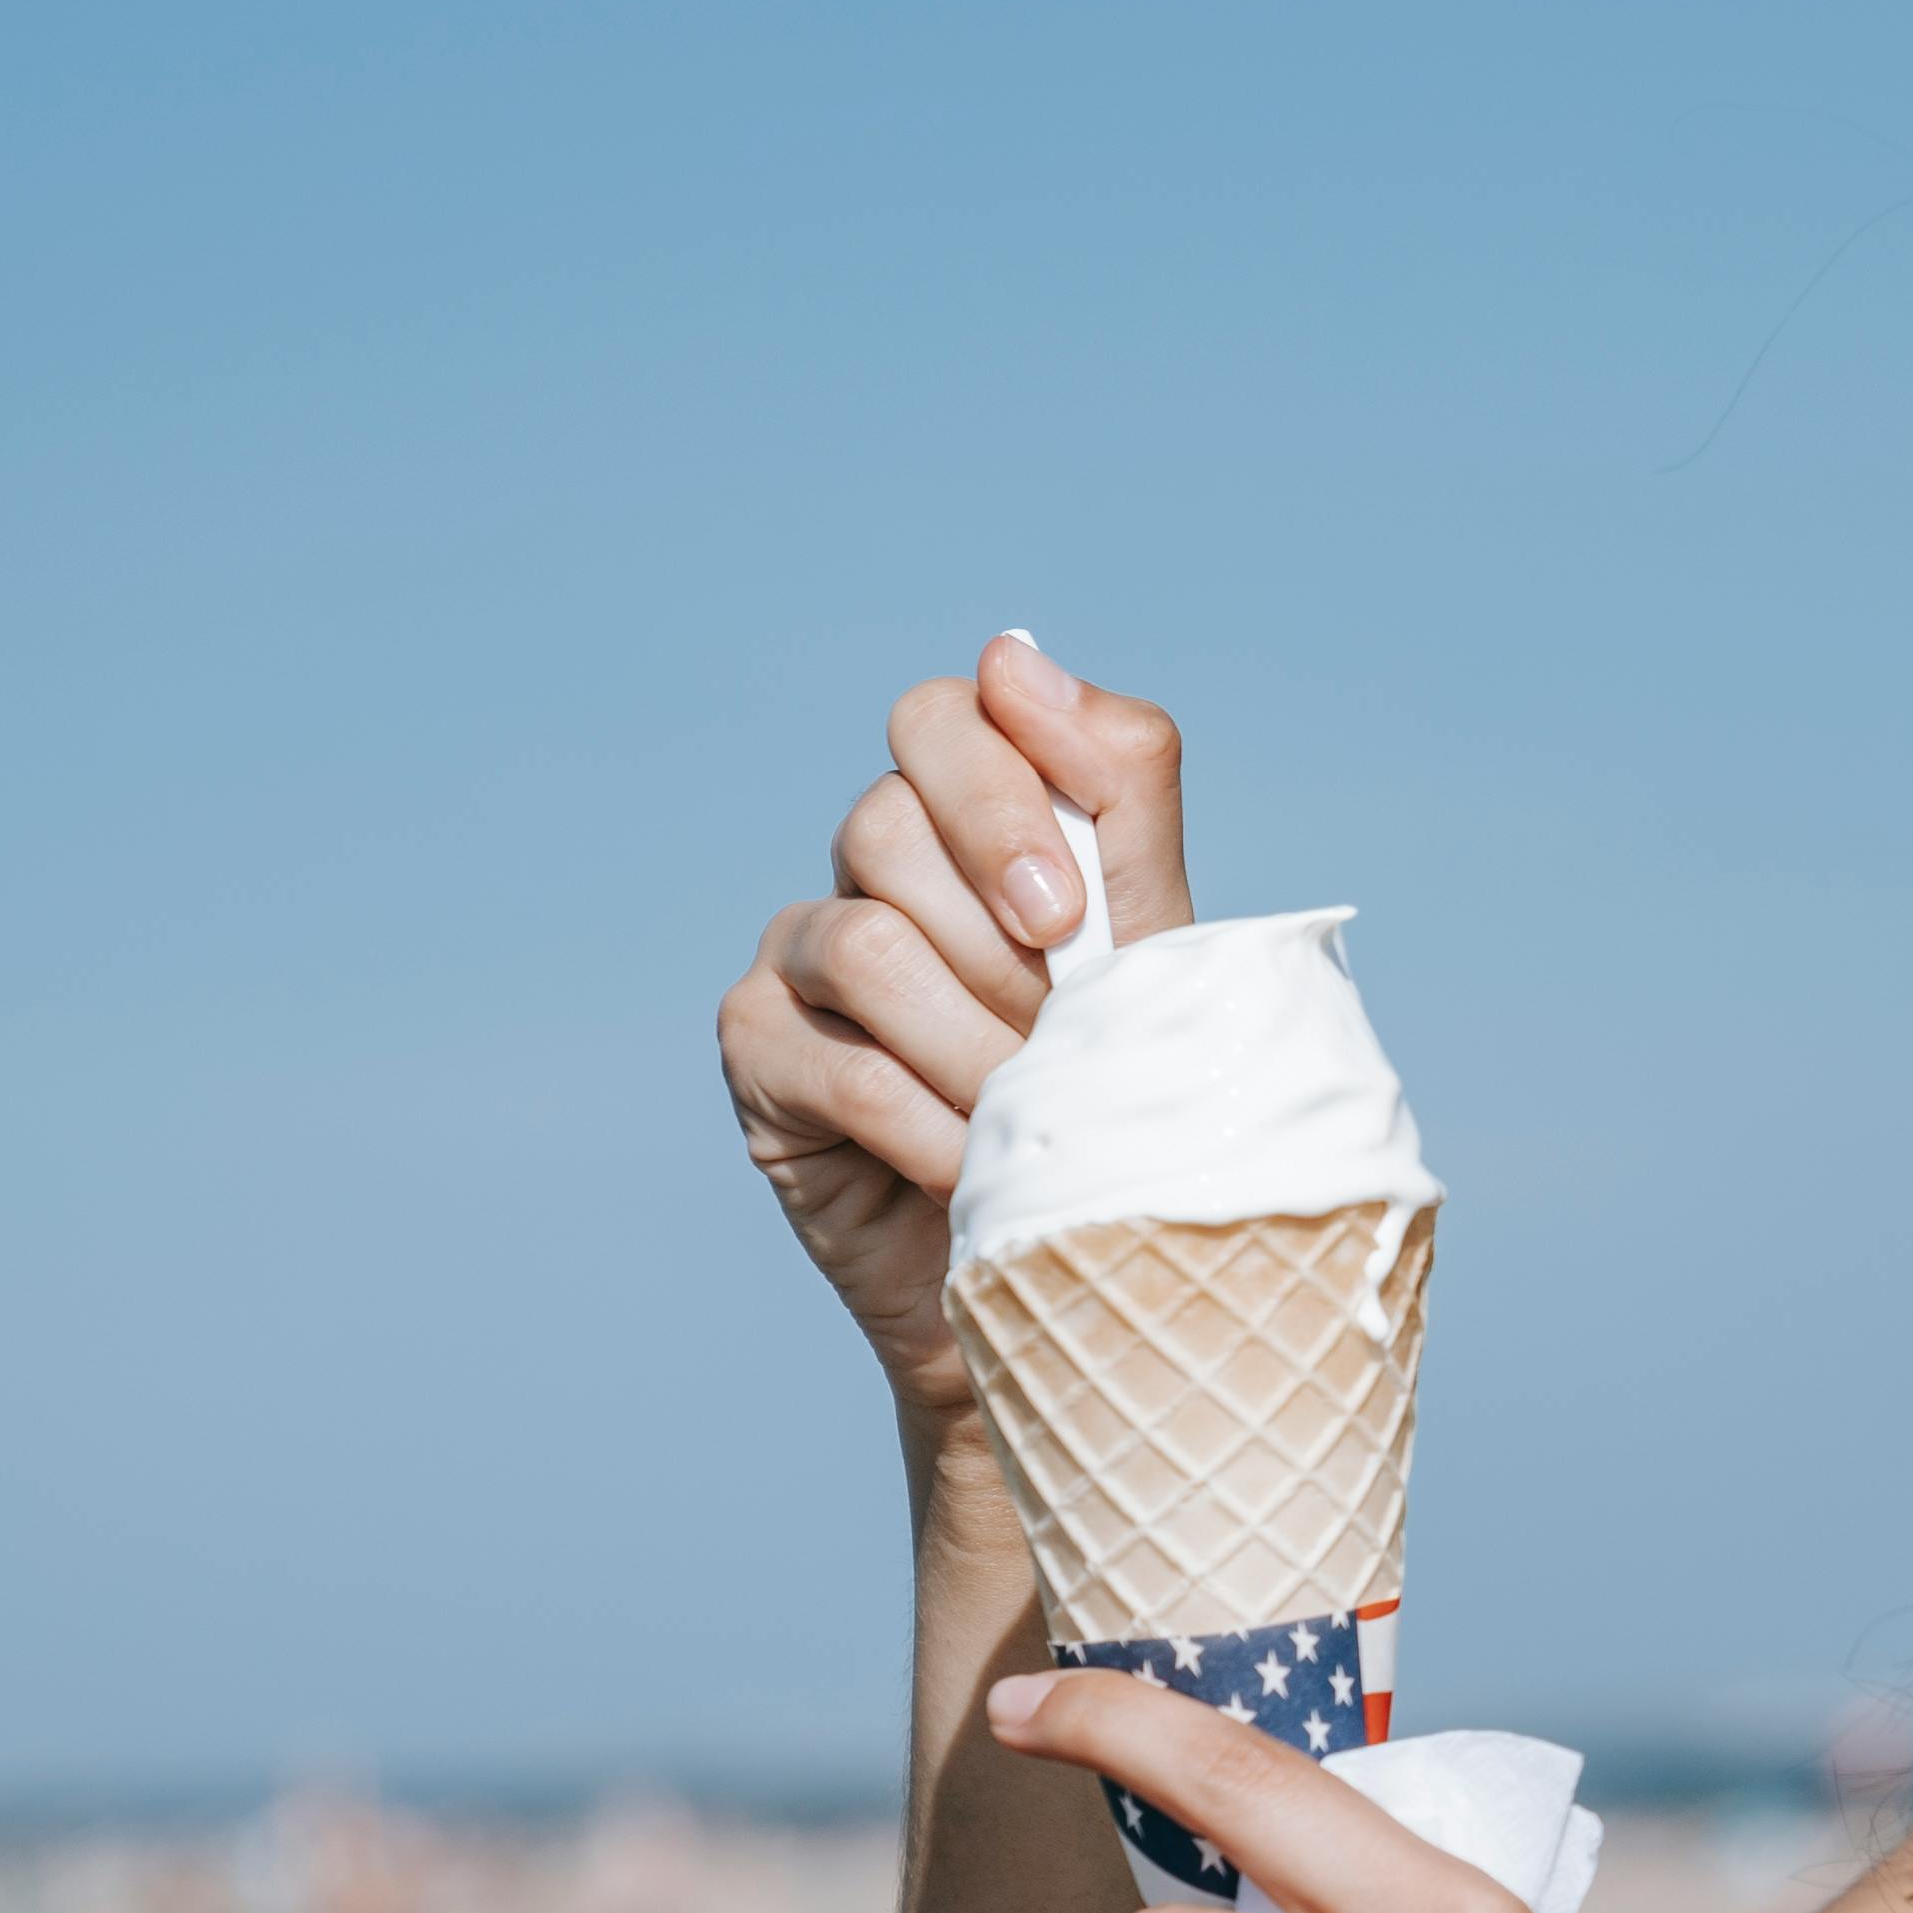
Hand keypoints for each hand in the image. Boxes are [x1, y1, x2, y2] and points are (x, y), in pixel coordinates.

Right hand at [717, 637, 1198, 1421]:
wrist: (1072, 1260)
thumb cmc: (1122, 1087)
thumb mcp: (1153, 943)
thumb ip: (1114, 793)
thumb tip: (1014, 653)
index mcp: (966, 815)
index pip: (949, 714)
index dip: (1005, 791)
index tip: (1072, 908)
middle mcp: (869, 868)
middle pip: (888, 815)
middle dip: (1000, 927)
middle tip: (1068, 1012)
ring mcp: (796, 955)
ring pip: (865, 939)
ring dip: (975, 1038)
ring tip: (1033, 1105)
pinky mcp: (758, 1053)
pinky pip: (838, 1061)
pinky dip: (929, 1119)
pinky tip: (978, 1165)